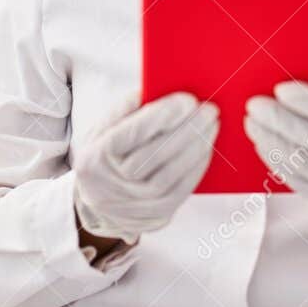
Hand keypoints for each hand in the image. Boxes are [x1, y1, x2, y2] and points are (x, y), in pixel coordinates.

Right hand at [74, 92, 220, 243]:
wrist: (99, 205)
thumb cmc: (104, 157)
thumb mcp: (100, 132)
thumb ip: (123, 111)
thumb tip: (153, 91)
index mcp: (95, 158)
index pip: (132, 133)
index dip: (162, 116)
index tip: (187, 100)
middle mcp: (113, 184)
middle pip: (156, 153)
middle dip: (187, 129)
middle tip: (208, 109)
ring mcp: (135, 205)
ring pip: (172, 174)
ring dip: (197, 147)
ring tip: (212, 125)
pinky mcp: (155, 216)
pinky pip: (182, 190)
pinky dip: (197, 167)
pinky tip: (206, 149)